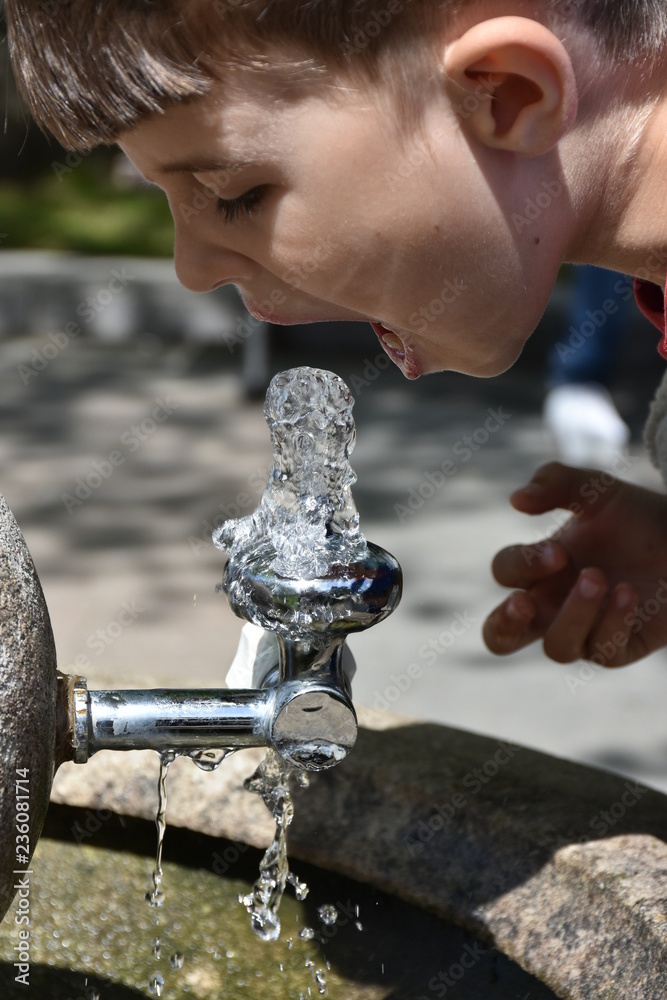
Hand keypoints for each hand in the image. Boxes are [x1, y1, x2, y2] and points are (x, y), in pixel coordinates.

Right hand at [483, 462, 666, 665]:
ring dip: (574, 614)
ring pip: (557, 648)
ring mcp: (587, 630)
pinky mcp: (621, 647)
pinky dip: (612, 623)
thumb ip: (556, 483)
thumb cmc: (637, 517)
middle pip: (501, 637)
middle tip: (524, 603)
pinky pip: (603, 654)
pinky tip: (628, 594)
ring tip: (599, 578)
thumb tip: (516, 499)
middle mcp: (555, 604)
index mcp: (541, 569)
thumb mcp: (598, 490)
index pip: (505, 574)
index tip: (558, 552)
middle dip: (503, 624)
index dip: (521, 566)